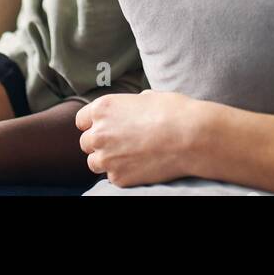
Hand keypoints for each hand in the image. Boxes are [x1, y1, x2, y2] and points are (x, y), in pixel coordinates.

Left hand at [75, 90, 207, 187]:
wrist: (191, 137)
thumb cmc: (173, 112)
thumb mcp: (146, 97)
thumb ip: (128, 106)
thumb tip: (129, 110)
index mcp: (103, 108)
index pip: (82, 120)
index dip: (93, 124)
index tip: (105, 128)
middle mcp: (99, 133)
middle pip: (85, 143)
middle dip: (100, 143)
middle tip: (120, 143)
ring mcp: (107, 157)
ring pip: (94, 162)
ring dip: (107, 160)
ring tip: (129, 156)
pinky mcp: (119, 177)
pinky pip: (113, 177)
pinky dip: (123, 173)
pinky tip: (141, 165)